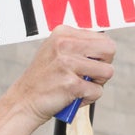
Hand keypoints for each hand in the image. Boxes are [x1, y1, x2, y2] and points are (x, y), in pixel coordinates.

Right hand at [0, 27, 114, 134]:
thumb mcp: (56, 51)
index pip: (103, 39)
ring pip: (107, 72)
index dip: (100, 55)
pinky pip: (98, 91)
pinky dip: (88, 98)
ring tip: (79, 86)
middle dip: (104, 65)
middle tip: (88, 75)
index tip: (85, 64)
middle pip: (109, 50)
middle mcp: (64, 44)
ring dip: (97, 83)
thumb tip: (108, 46)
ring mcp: (67, 64)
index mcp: (62, 33)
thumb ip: (79, 45)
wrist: (24, 101)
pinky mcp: (71, 84)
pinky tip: (73, 97)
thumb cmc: (45, 79)